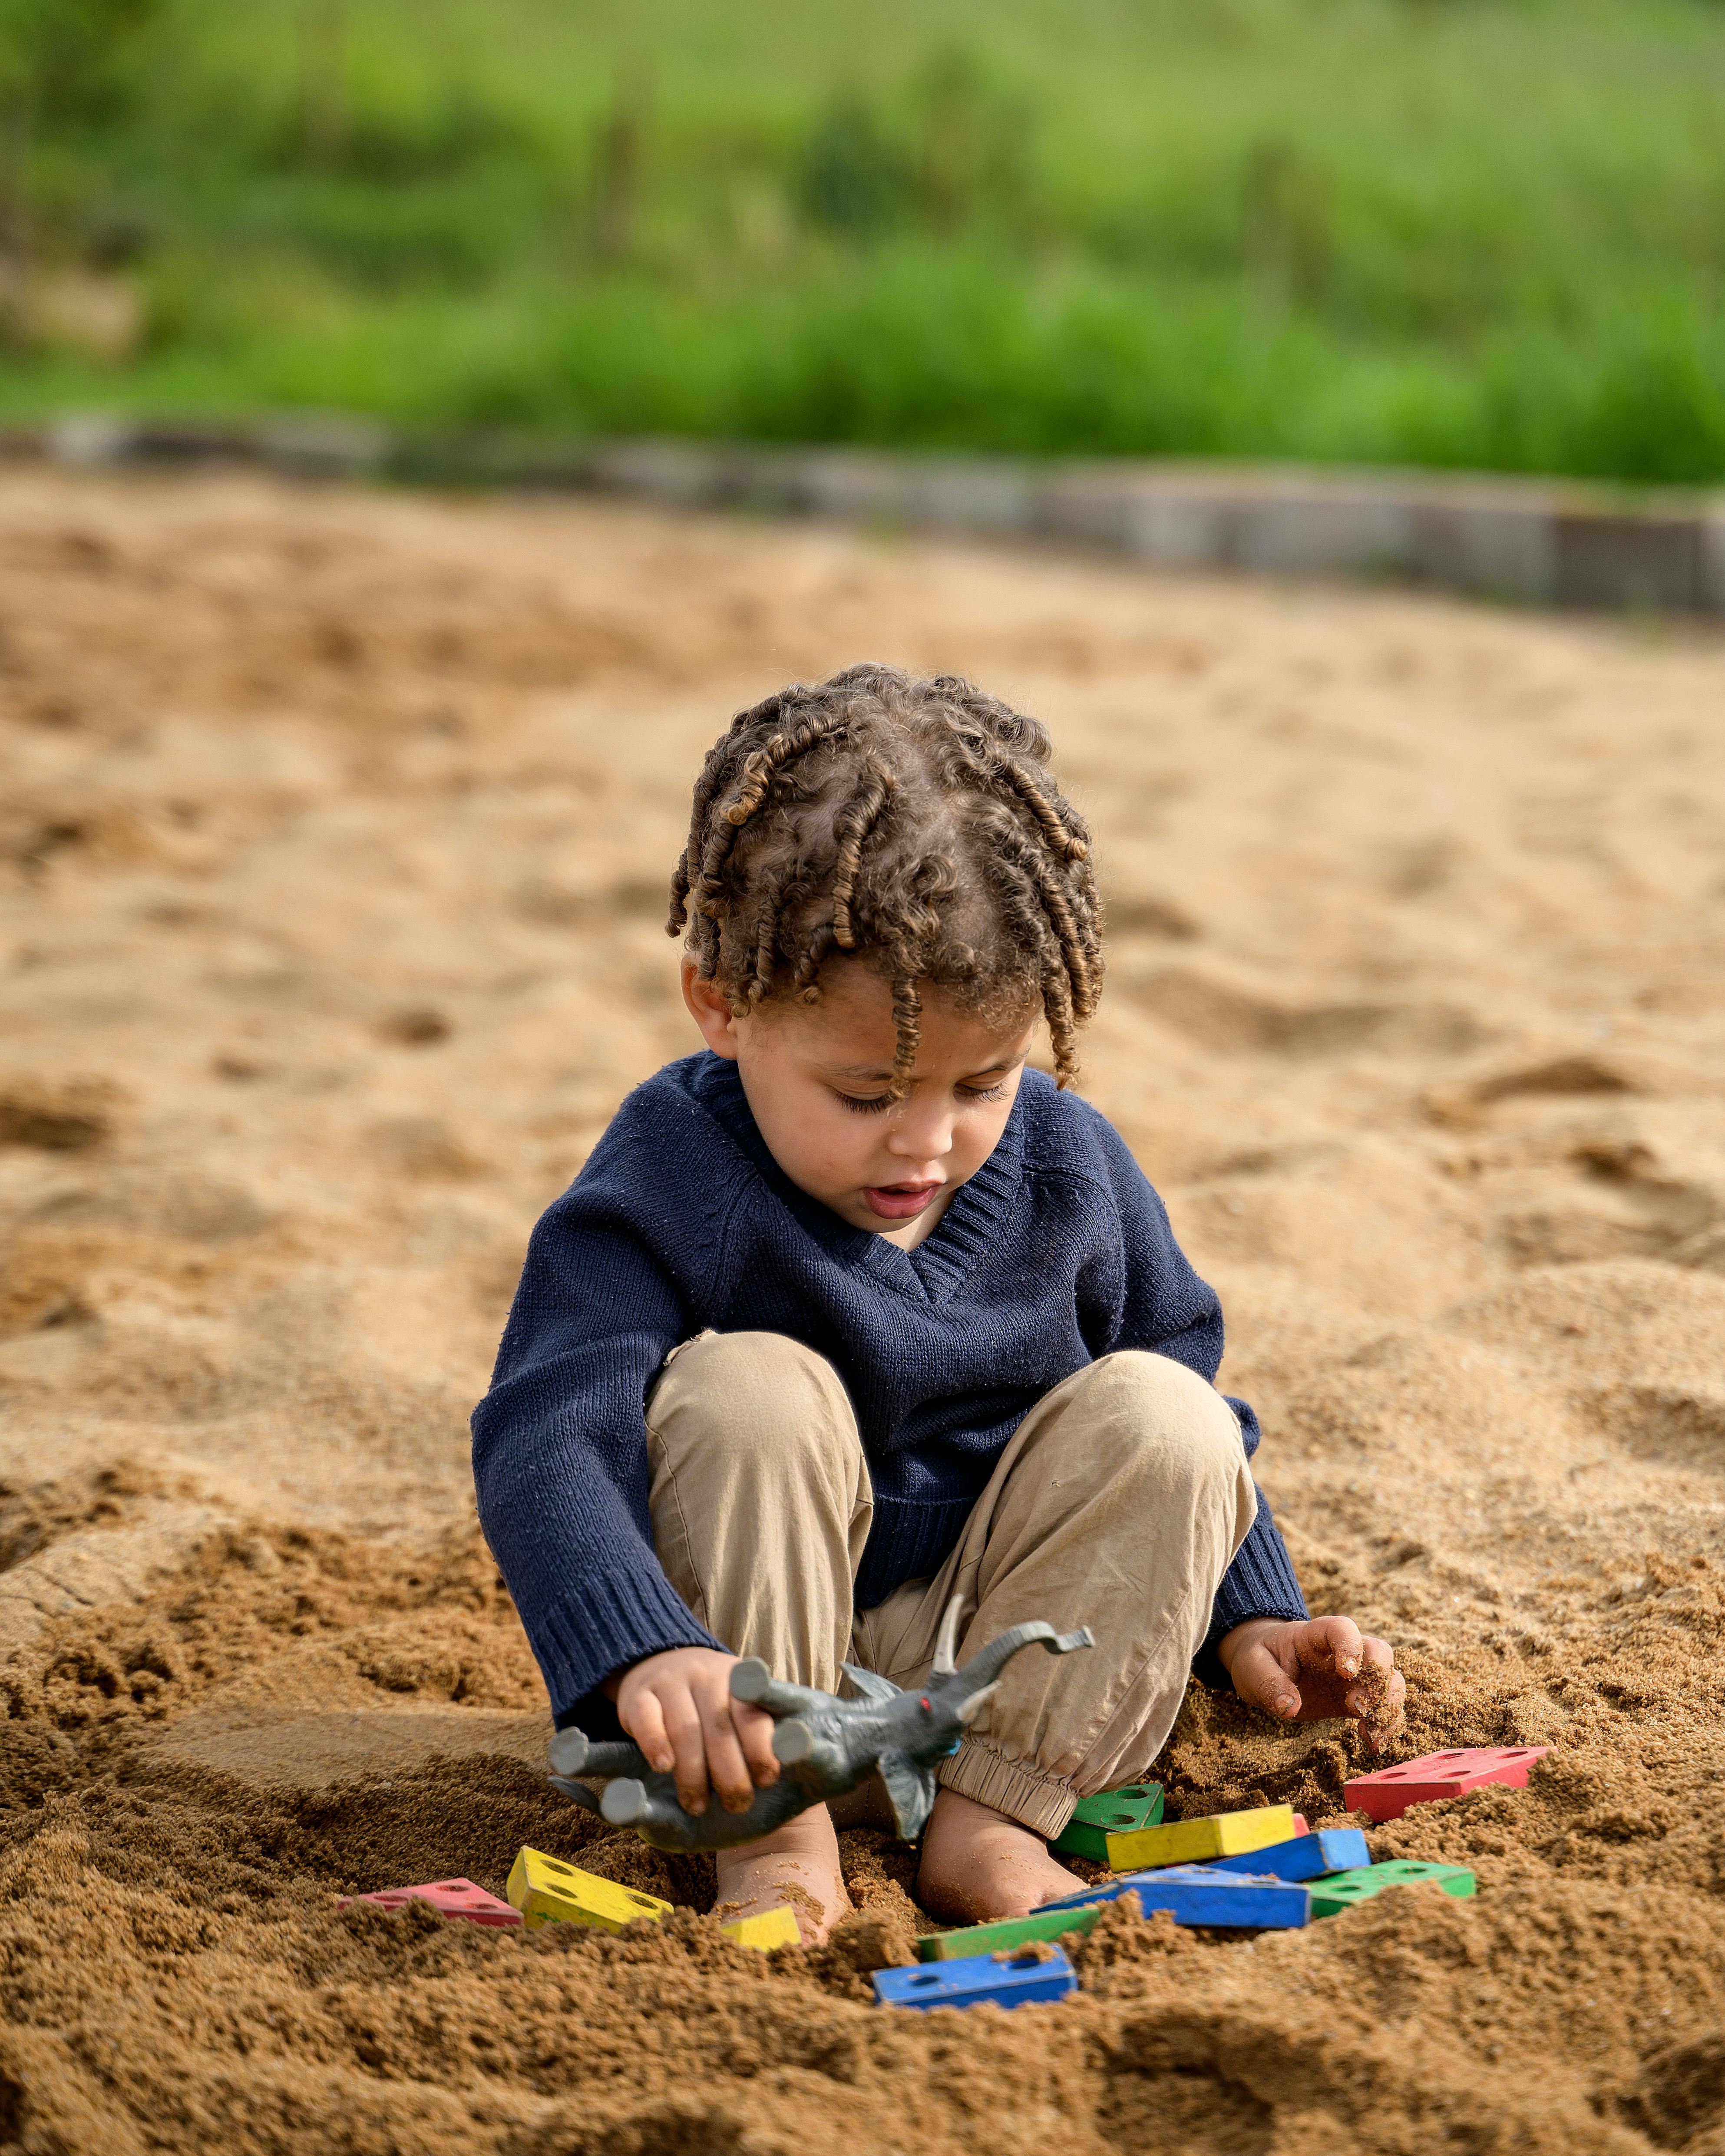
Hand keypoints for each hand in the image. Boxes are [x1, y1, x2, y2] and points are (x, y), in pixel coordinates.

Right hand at [603, 1646, 779, 1816]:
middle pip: (720, 1726)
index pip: (752, 1712)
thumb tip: (798, 1760)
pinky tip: (664, 1767)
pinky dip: (656, 1744)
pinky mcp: (637, 1695)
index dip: (761, 1746)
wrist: (660, 1661)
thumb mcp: (739, 1701)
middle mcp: (705, 1675)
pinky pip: (646, 1719)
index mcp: (738, 1678)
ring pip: (685, 1728)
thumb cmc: (712, 1700)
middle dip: (730, 1771)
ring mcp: (669, 1682)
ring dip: (693, 1772)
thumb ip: (761, 1725)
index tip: (768, 1779)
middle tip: (737, 1805)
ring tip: (698, 1806)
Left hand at [1216, 1615, 1404, 1752]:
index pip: (1342, 1628)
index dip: (1351, 1647)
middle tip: (1358, 1708)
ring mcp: (1353, 1676)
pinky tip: (1374, 1745)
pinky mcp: (1354, 1700)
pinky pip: (1383, 1708)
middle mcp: (1342, 1652)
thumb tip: (1290, 1708)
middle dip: (1379, 1680)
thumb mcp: (1253, 1667)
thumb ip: (1269, 1683)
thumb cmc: (1258, 1659)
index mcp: (1315, 1634)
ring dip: (1388, 1707)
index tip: (1347, 1673)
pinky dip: (1386, 1725)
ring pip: (1390, 1681)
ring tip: (1370, 1736)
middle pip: (1379, 1652)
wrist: (1263, 1668)